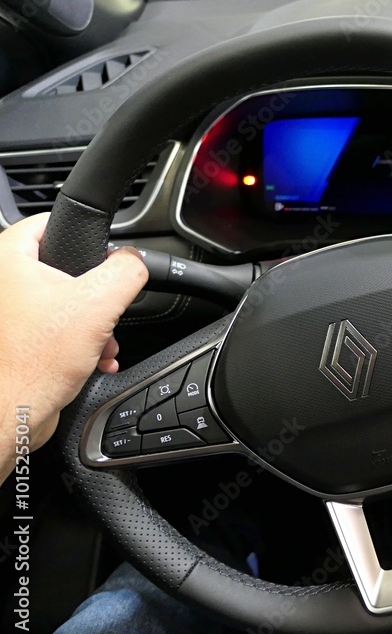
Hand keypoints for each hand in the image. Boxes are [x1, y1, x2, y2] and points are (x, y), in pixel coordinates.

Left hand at [0, 214, 147, 482]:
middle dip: (94, 293)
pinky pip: (51, 327)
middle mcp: (1, 282)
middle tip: (105, 309)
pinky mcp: (11, 339)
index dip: (85, 236)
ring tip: (102, 341)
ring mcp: (5, 312)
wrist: (12, 411)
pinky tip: (91, 358)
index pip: (49, 222)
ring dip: (90, 321)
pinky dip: (75, 340)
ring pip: (59, 300)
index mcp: (8, 259)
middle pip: (61, 267)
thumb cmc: (37, 360)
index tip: (105, 255)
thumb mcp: (100, 303)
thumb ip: (127, 271)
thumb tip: (136, 262)